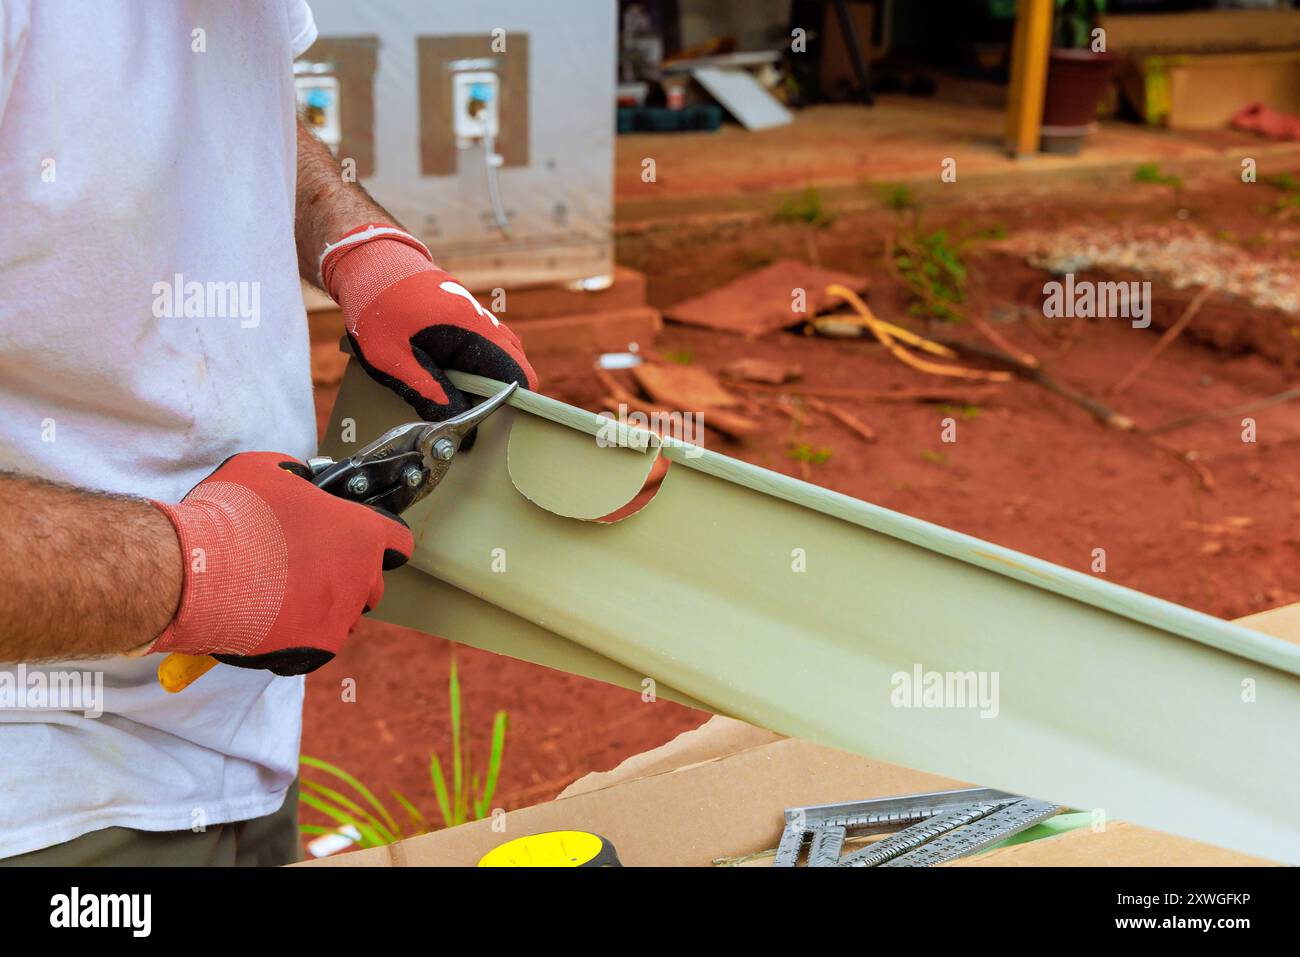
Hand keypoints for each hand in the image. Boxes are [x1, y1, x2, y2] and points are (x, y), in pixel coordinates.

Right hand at [149, 452, 412, 675]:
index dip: (380, 537)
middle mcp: (361, 578)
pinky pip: (317, 642)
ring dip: (324, 607)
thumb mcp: (266, 470)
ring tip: (283, 593)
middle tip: (309, 566)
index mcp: (361, 533)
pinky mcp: (316, 647)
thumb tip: (297, 479)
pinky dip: (299, 634)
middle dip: (349, 576)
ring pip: (345, 616)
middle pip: (372, 583)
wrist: (193, 570)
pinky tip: (270, 616)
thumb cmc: (231, 515)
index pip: (398, 539)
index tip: (359, 539)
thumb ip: (295, 477)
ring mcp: (341, 616)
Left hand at [320, 224, 536, 420]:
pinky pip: (486, 350)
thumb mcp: (393, 360)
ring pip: (502, 361)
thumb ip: (429, 394)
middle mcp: (485, 324)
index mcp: (474, 332)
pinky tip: (445, 376)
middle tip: (462, 414)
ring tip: (451, 396)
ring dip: (485, 383)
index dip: (508, 406)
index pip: (520, 378)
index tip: (480, 423)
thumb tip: (458, 428)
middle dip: (497, 398)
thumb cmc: (376, 306)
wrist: (368, 261)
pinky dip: (475, 368)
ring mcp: (479, 320)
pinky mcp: (468, 320)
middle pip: (516, 372)